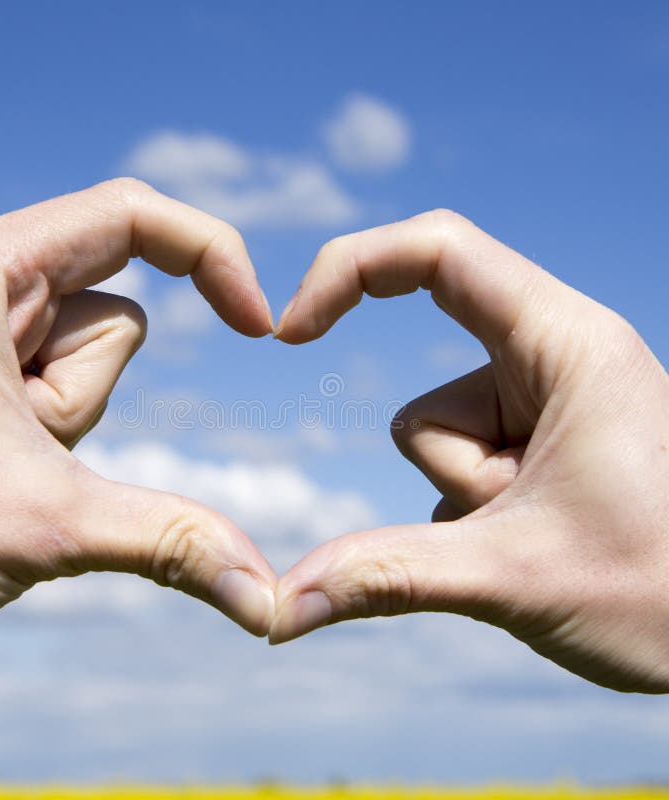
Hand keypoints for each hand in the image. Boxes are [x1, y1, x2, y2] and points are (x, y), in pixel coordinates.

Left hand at [0, 179, 275, 638]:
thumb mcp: (44, 525)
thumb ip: (171, 544)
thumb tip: (269, 600)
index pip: (130, 215)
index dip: (210, 254)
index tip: (259, 327)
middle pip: (116, 315)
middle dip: (83, 399)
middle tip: (11, 450)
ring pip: (92, 361)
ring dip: (64, 424)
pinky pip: (62, 391)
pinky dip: (51, 436)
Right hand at [271, 209, 668, 692]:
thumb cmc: (664, 595)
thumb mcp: (514, 576)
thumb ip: (389, 577)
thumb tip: (283, 605)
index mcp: (565, 343)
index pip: (439, 252)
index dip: (350, 269)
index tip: (291, 331)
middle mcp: (552, 357)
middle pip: (430, 398)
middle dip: (452, 475)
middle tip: (526, 528)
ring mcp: (541, 403)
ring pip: (438, 441)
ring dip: (468, 503)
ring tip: (547, 542)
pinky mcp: (533, 439)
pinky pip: (458, 467)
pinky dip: (475, 516)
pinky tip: (541, 546)